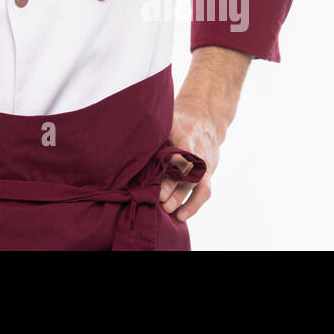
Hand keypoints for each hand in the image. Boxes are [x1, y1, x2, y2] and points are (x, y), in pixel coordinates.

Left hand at [159, 96, 223, 221]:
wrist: (206, 117)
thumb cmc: (179, 119)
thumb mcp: (168, 119)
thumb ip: (154, 131)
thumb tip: (126, 142)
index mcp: (186, 135)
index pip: (182, 154)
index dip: (172, 169)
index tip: (158, 183)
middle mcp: (198, 150)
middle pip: (190, 172)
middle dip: (176, 187)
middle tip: (160, 201)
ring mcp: (205, 163)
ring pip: (201, 184)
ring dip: (187, 201)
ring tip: (174, 215)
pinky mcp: (207, 172)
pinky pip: (205, 191)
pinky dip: (194, 205)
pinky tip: (181, 216)